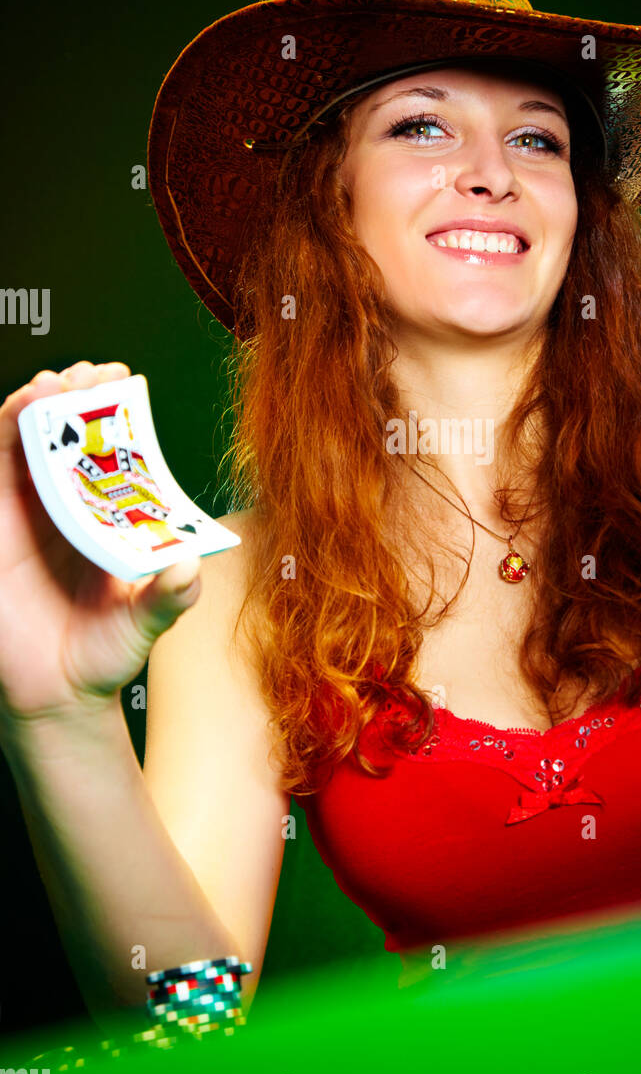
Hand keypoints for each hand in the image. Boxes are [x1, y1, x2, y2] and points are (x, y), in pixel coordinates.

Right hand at [0, 361, 201, 724]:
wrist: (55, 699)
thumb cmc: (103, 656)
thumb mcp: (147, 625)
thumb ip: (169, 598)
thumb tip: (190, 568)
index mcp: (110, 518)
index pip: (110, 451)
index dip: (115, 412)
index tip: (126, 381)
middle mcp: (69, 509)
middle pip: (68, 435)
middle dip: (77, 395)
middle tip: (92, 374)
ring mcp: (28, 515)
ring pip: (28, 443)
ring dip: (38, 405)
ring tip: (57, 383)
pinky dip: (4, 433)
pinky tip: (19, 412)